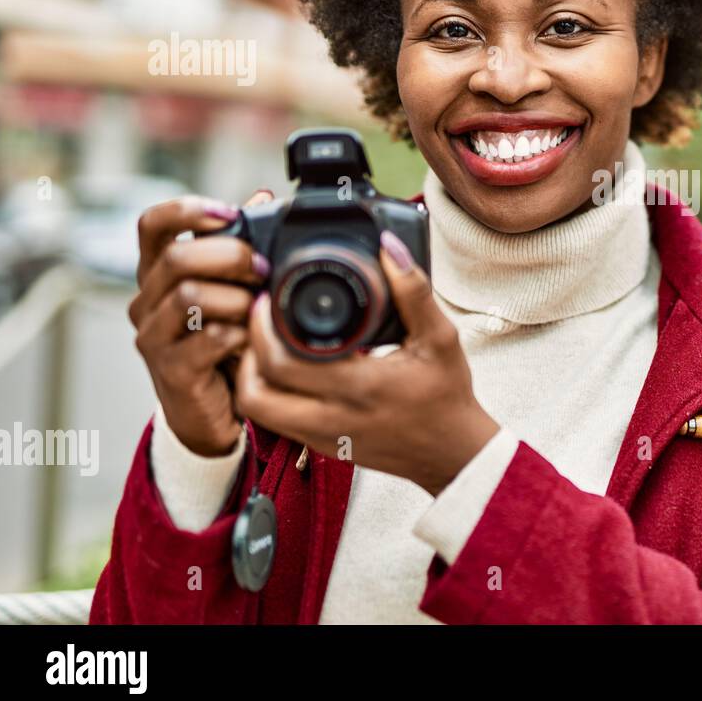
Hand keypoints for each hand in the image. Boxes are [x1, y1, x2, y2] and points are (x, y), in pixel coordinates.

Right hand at [130, 189, 273, 456]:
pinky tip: (251, 339)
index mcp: (158, 272)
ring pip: (189, 297)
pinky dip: (238, 334)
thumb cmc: (222, 341)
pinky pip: (207, 339)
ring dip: (236, 299)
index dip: (187, 210)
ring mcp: (154, 336)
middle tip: (262, 270)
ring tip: (257, 310)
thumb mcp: (232, 288)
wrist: (212, 409)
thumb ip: (241, 244)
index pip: (152, 224)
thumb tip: (260, 197)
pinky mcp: (171, 370)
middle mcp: (147, 300)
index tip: (229, 214)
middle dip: (230, 256)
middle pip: (177, 258)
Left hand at [234, 231, 499, 495]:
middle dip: (249, 346)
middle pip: (257, 389)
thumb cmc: (446, 394)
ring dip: (250, 374)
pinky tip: (282, 368)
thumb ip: (414, 291)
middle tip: (259, 316)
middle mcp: (334, 417)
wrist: (452, 452)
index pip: (284, 363)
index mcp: (361, 387)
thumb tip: (389, 248)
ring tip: (265, 343)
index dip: (263, 328)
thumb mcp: (439, 337)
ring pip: (257, 410)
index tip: (267, 298)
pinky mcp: (321, 446)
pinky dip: (266, 392)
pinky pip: (273, 421)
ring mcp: (323, 437)